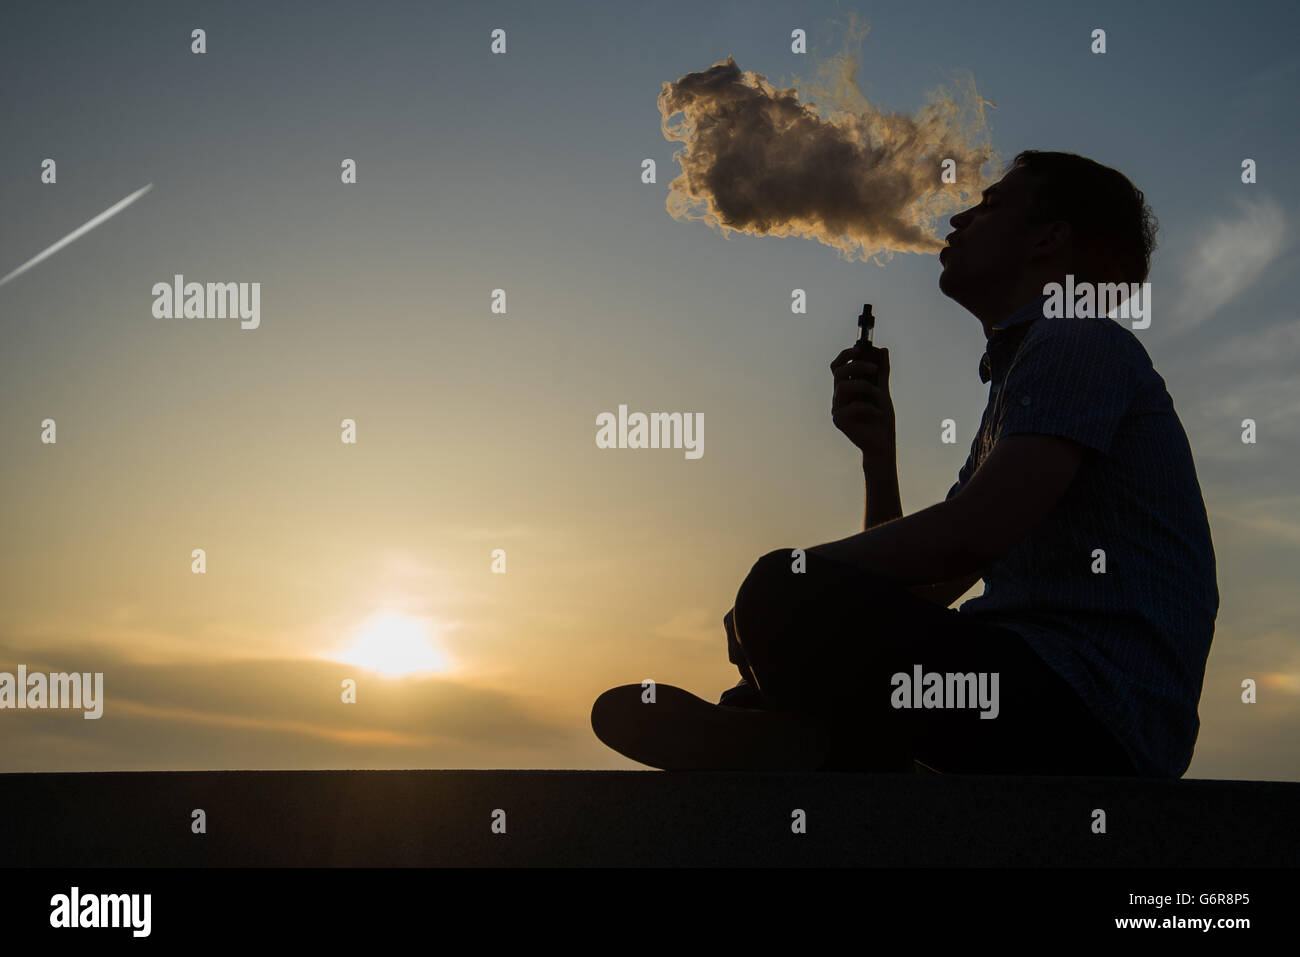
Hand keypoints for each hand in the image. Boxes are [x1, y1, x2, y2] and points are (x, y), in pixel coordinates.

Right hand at [830, 344, 895, 461]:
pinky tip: (878, 414)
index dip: (846, 355)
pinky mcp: (839, 421)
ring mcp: (837, 409)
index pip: (838, 366)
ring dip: (866, 388)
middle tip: (874, 369)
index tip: (860, 348)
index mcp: (847, 388)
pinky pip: (853, 406)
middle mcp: (839, 397)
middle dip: (857, 365)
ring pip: (844, 386)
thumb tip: (882, 350)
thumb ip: (882, 372)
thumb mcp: (884, 391)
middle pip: (839, 372)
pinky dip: (869, 407)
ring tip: (881, 397)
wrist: (883, 444)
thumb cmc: (881, 420)